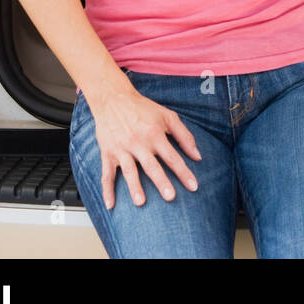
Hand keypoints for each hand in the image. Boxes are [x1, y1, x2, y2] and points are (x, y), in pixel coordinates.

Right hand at [86, 86, 201, 209]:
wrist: (114, 100)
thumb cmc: (144, 109)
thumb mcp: (168, 116)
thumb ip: (184, 136)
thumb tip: (197, 156)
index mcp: (155, 134)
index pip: (172, 157)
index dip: (183, 172)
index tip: (193, 186)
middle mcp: (138, 143)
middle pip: (152, 166)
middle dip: (162, 182)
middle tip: (171, 197)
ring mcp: (121, 149)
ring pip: (129, 171)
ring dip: (134, 187)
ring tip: (141, 202)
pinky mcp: (107, 153)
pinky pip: (106, 174)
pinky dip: (107, 190)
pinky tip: (110, 204)